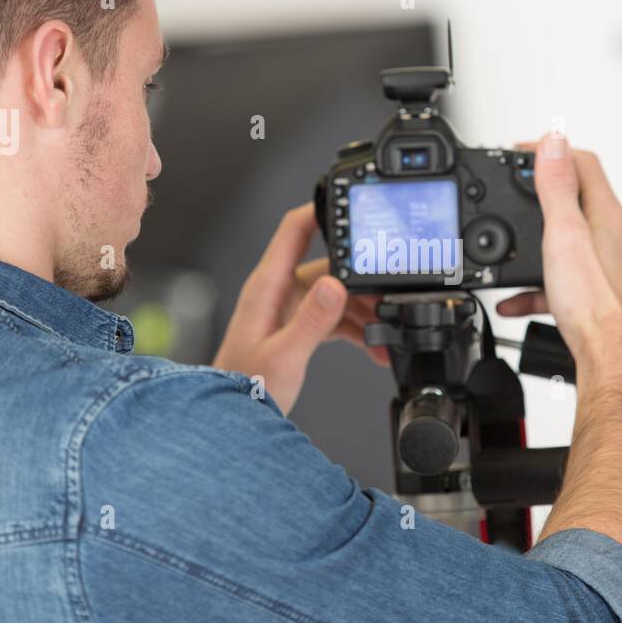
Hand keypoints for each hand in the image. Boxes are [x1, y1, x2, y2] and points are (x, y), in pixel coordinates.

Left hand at [214, 203, 388, 414]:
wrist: (233, 420)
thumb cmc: (244, 390)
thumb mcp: (284, 355)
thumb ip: (311, 321)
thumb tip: (336, 285)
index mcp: (268, 286)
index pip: (295, 229)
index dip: (321, 209)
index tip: (351, 202)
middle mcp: (279, 292)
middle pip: (329, 265)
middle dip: (361, 279)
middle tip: (388, 296)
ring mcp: (289, 310)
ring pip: (336, 294)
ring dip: (363, 311)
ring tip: (385, 332)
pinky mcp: (297, 329)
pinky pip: (334, 318)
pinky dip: (356, 329)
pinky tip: (373, 347)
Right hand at [495, 133, 621, 383]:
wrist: (609, 360)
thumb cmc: (594, 304)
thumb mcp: (564, 236)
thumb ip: (557, 188)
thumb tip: (554, 141)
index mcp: (606, 216)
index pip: (582, 163)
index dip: (549, 150)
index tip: (519, 153)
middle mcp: (611, 237)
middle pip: (572, 200)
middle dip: (536, 195)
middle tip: (509, 193)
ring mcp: (605, 267)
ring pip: (564, 243)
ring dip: (532, 245)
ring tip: (506, 253)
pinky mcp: (596, 294)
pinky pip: (560, 280)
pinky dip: (535, 284)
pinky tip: (515, 300)